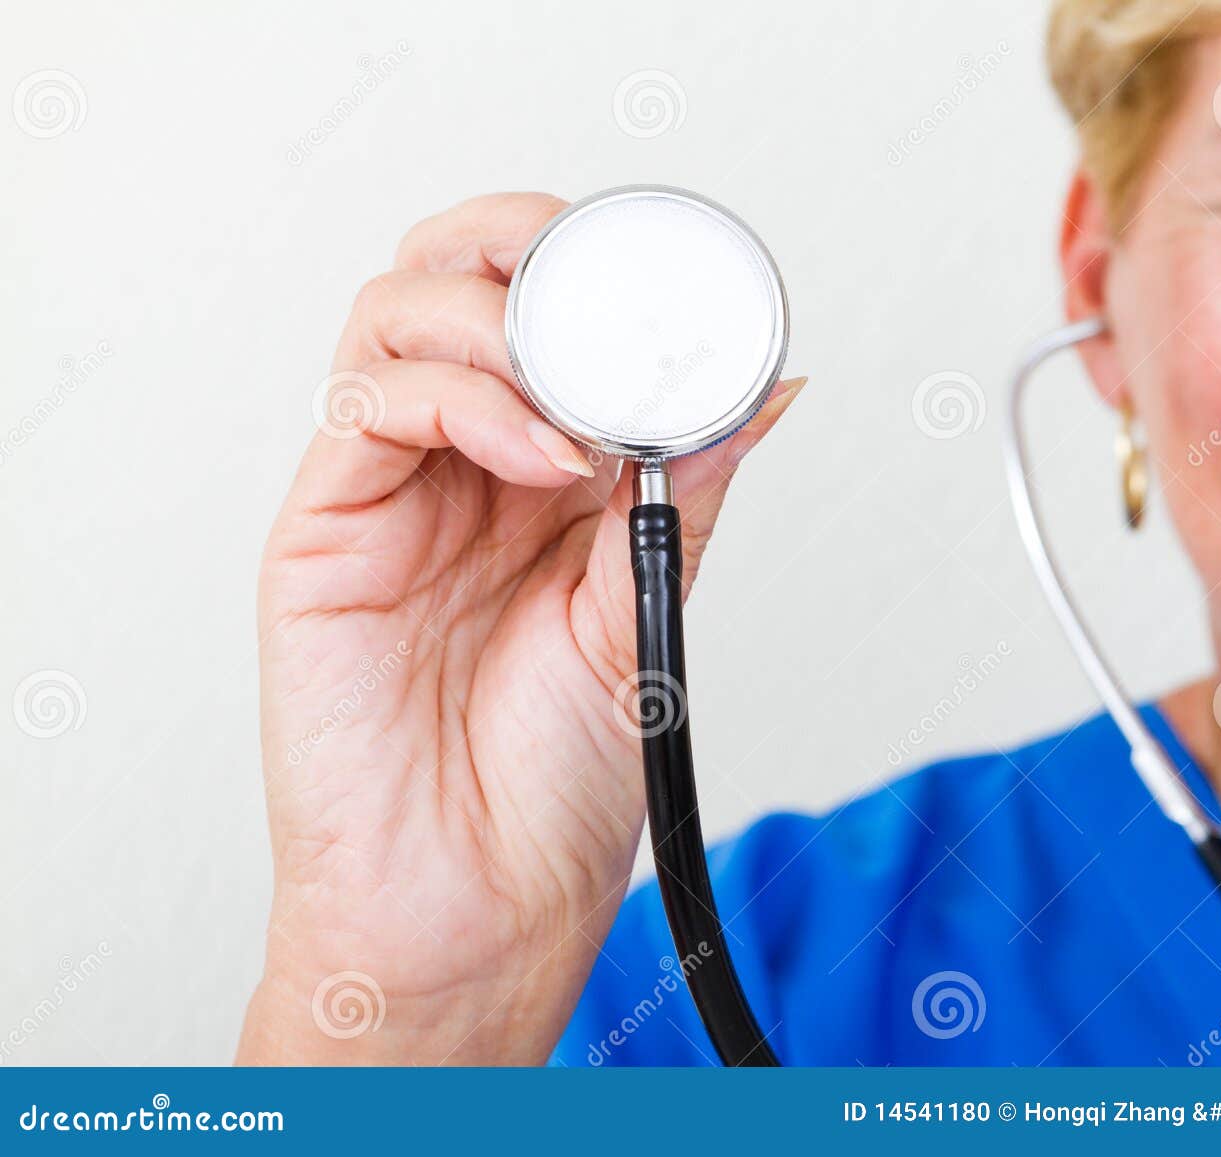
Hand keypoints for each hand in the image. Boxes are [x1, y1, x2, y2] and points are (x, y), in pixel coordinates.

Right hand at [238, 193, 804, 1063]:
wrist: (478, 906)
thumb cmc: (555, 785)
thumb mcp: (647, 619)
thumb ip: (682, 499)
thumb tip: (765, 391)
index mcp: (544, 481)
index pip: (551, 318)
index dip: (605, 270)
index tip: (691, 286)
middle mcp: (462, 469)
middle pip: (456, 279)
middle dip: (529, 244)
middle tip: (606, 286)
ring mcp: (389, 491)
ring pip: (397, 314)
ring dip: (496, 314)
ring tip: (577, 394)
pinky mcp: (325, 530)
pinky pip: (365, 406)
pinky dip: (460, 396)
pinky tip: (540, 455)